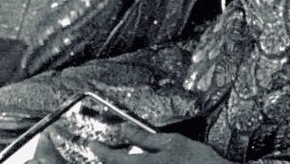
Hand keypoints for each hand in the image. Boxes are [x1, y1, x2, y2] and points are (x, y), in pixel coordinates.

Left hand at [89, 125, 224, 163]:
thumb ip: (145, 138)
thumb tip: (124, 129)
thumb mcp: (173, 142)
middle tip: (104, 149)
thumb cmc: (198, 162)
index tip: (92, 143)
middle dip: (108, 160)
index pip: (112, 159)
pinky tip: (139, 162)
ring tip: (122, 156)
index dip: (99, 150)